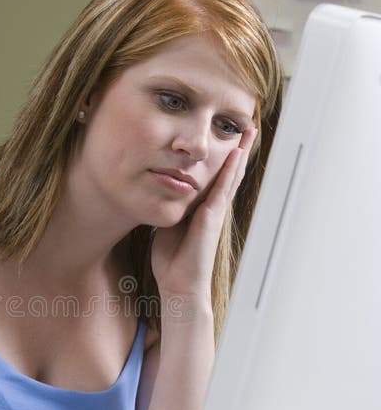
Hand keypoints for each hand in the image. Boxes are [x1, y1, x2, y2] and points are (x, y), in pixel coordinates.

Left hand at [151, 127, 257, 305]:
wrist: (179, 284)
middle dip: (239, 149)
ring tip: (249, 131)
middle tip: (248, 125)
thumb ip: (170, 209)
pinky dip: (229, 172)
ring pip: (231, 176)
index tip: (229, 136)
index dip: (224, 157)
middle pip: (230, 172)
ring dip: (240, 153)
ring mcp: (215, 212)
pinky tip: (234, 155)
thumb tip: (161, 193)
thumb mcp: (168, 226)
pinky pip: (221, 190)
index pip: (216, 177)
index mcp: (202, 208)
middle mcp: (213, 208)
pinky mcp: (211, 218)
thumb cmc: (172, 260)